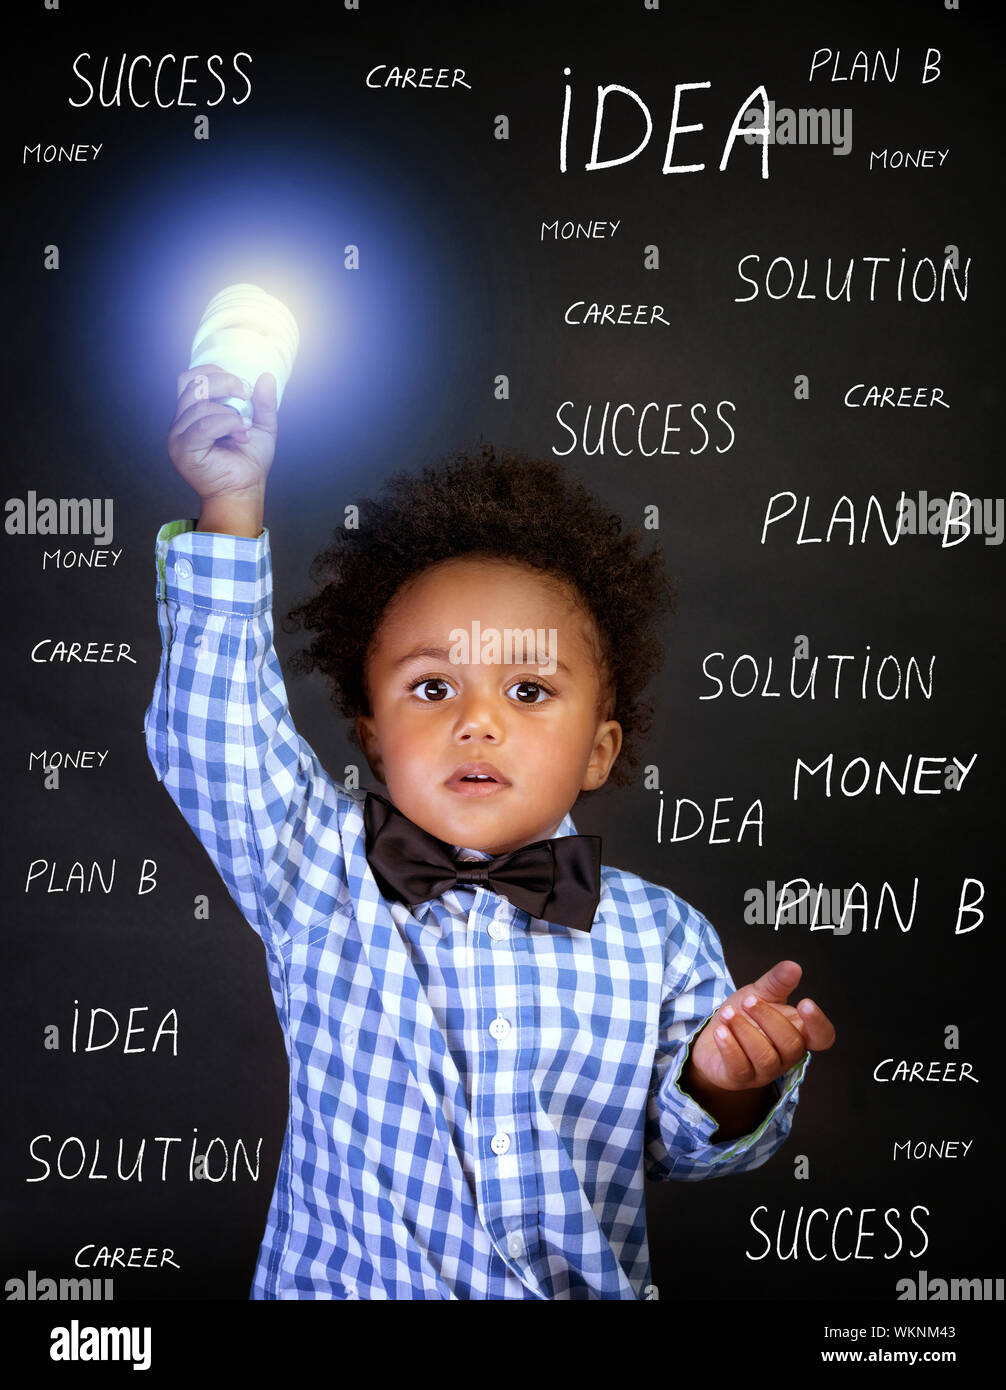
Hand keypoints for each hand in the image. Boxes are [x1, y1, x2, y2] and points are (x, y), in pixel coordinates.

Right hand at [167, 364, 277, 502]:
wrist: (245, 492)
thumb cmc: (249, 462)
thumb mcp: (261, 425)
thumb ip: (263, 402)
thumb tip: (266, 376)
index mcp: (192, 413)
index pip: (190, 378)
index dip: (214, 372)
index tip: (241, 386)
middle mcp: (181, 422)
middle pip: (194, 384)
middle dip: (225, 383)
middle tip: (246, 396)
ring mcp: (178, 436)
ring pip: (200, 405)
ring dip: (230, 412)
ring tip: (246, 427)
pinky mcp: (183, 450)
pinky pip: (203, 426)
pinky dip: (227, 423)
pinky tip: (242, 432)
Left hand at [688, 959, 835, 1094]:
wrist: (711, 1039)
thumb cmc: (744, 1017)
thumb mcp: (759, 993)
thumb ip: (777, 982)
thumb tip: (793, 967)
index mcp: (797, 1033)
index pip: (822, 1037)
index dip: (818, 1023)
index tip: (805, 1002)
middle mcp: (785, 1057)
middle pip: (791, 1043)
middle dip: (768, 1018)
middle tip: (748, 1000)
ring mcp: (764, 1071)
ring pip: (764, 1056)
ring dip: (744, 1030)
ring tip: (727, 1013)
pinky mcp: (740, 1079)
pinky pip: (740, 1067)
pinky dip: (729, 1047)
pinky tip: (720, 1031)